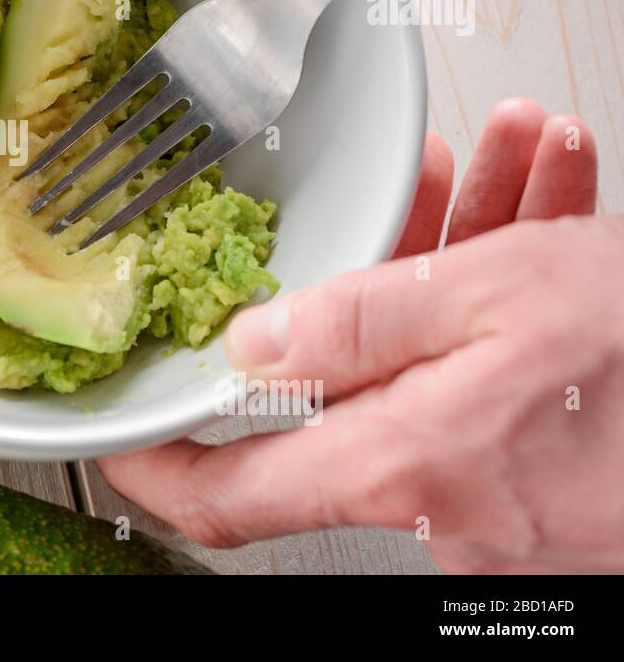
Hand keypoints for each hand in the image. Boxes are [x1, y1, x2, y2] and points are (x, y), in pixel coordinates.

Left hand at [98, 99, 619, 572]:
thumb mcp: (506, 298)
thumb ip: (362, 317)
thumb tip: (252, 340)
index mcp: (405, 463)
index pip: (226, 498)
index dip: (156, 465)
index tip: (120, 428)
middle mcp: (440, 494)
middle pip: (342, 384)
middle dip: (357, 273)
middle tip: (392, 191)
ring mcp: (493, 483)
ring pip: (425, 353)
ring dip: (448, 252)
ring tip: (491, 163)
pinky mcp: (540, 459)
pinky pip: (484, 368)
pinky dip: (498, 286)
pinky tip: (536, 197)